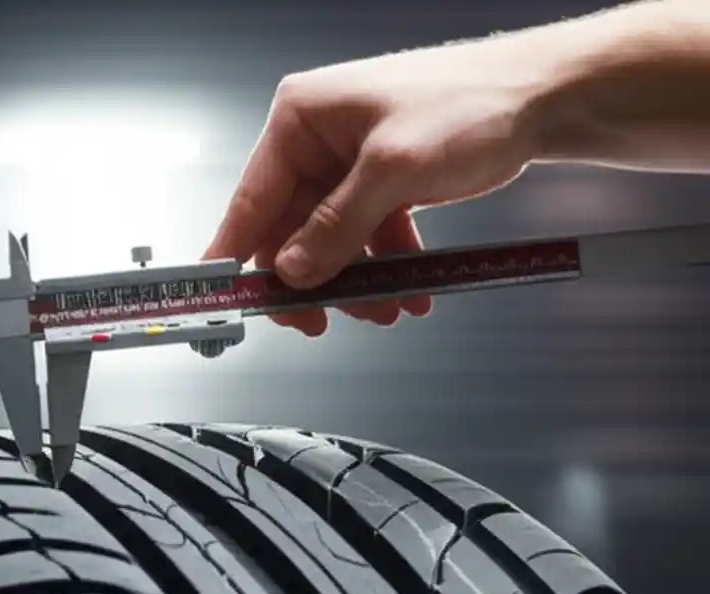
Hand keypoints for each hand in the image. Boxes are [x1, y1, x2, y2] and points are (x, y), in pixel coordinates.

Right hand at [204, 35, 549, 334]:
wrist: (543, 98)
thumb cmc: (472, 102)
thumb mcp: (394, 169)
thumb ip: (338, 225)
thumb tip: (294, 269)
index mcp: (302, 118)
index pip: (252, 197)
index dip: (237, 253)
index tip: (227, 297)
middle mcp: (318, 140)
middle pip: (291, 228)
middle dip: (313, 276)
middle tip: (321, 318)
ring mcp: (350, 163)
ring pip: (331, 240)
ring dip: (356, 279)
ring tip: (384, 306)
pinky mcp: (381, 181)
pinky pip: (367, 235)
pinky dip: (386, 265)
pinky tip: (409, 286)